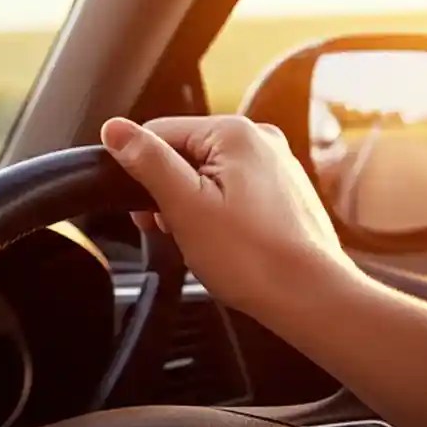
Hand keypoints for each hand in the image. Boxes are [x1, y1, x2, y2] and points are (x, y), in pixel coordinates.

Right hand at [100, 115, 363, 316]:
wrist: (311, 298)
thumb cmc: (253, 259)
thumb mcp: (184, 206)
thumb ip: (148, 162)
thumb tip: (115, 128)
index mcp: (234, 132)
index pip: (159, 133)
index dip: (143, 174)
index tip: (148, 213)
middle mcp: (260, 139)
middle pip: (184, 154)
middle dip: (170, 193)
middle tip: (177, 231)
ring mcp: (276, 165)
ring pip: (208, 175)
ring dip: (193, 206)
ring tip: (206, 241)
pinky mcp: (284, 191)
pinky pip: (234, 191)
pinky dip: (220, 214)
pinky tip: (227, 242)